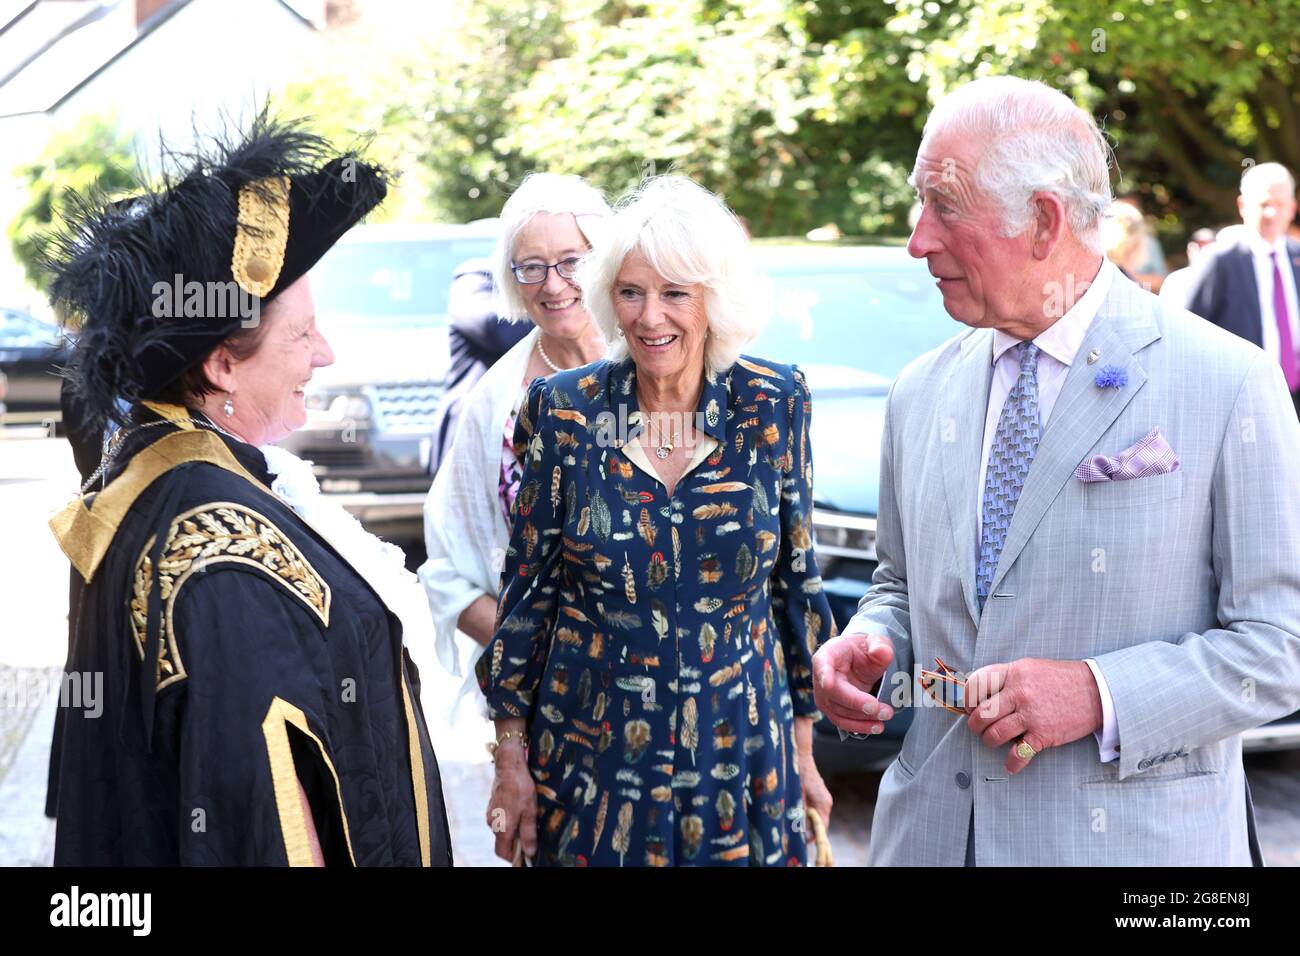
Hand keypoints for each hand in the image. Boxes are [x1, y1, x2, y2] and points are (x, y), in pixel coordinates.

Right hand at [485, 742, 537, 862]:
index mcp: (502, 827)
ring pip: (502, 829)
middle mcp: (492, 823)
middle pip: (502, 841)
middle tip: (530, 834)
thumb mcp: (530, 811)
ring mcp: (490, 813)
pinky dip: (509, 819)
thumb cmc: (520, 787)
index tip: (524, 855)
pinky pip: (500, 819)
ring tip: (526, 817)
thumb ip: (528, 833)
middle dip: (515, 842)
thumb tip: (529, 852)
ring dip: (513, 829)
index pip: (502, 852)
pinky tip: (519, 808)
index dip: (513, 857)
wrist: (508, 765)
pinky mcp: (491, 805)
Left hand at [793, 716, 831, 829]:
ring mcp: (821, 798)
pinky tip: (790, 812)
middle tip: (790, 834)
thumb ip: (797, 812)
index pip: (821, 828)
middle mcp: (824, 802)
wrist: (797, 750)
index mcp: (823, 803)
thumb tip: (797, 829)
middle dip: (804, 830)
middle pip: (817, 824)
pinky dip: (801, 813)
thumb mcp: (794, 793)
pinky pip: (810, 810)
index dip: (809, 837)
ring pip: (812, 817)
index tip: (797, 841)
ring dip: (801, 821)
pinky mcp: (815, 794)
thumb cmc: (795, 770)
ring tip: (788, 824)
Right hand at [812, 632, 895, 734]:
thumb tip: (883, 652)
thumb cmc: (862, 650)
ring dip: (863, 718)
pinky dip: (860, 726)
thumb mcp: (873, 643)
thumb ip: (879, 646)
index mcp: (827, 655)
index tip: (828, 684)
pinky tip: (876, 726)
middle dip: (858, 703)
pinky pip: (842, 722)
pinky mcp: (831, 710)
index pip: (822, 665)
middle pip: (834, 694)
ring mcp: (824, 696)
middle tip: (882, 708)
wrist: (857, 662)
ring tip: (885, 716)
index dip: (824, 674)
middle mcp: (820, 678)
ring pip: (839, 712)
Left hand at [963, 658, 1103, 773]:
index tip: (969, 707)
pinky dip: (1012, 763)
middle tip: (979, 728)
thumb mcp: (1030, 668)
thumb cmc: (1060, 679)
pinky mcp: (1043, 734)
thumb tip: (981, 694)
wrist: (1095, 690)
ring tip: (992, 741)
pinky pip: (1018, 753)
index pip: (976, 685)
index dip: (967, 699)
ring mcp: (1031, 715)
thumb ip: (1006, 678)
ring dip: (989, 741)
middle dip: (975, 725)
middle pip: (982, 714)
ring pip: (994, 734)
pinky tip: (1010, 764)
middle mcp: (1019, 693)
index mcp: (1013, 673)